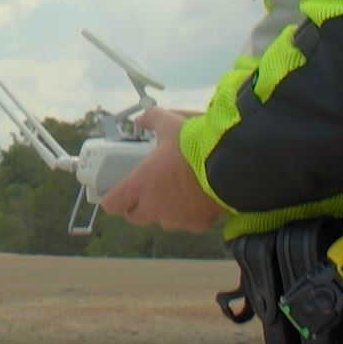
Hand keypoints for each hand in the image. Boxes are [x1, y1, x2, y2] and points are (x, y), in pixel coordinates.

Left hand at [100, 108, 224, 231]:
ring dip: (164, 210)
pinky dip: (189, 213)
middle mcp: (155, 206)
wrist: (229, 164)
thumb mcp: (169, 124)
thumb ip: (151, 119)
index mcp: (141, 184)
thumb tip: (139, 120)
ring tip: (175, 191)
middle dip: (137, 207)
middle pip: (136, 217)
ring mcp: (177, 219)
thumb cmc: (192, 143)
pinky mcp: (197, 224)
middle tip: (146, 191)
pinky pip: (187, 222)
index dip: (112, 200)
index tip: (116, 193)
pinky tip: (197, 197)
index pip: (113, 204)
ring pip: (163, 221)